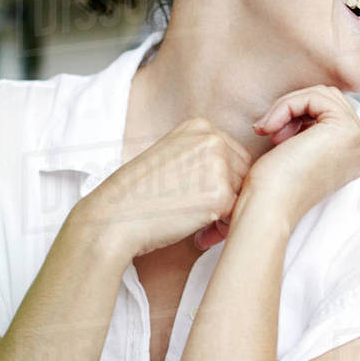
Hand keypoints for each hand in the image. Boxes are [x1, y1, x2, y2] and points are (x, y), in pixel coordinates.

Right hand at [84, 119, 250, 256]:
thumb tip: (236, 175)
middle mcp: (212, 138)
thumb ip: (201, 156)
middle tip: (207, 218)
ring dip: (229, 213)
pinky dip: (224, 228)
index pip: (235, 154)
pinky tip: (201, 234)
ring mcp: (219, 164)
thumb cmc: (138, 194)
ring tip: (202, 226)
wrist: (115, 217)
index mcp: (200, 126)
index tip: (205, 198)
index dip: (226, 181)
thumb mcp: (170, 156)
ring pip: (244, 193)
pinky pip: (238, 213)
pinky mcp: (221, 193)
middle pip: (245, 172)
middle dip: (231, 197)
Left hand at [244, 86, 359, 229]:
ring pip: (321, 95)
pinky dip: (286, 107)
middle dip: (295, 109)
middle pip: (329, 99)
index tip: (276, 136)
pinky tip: (271, 129)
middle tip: (270, 132)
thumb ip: (315, 126)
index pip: (332, 110)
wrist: (268, 206)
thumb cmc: (274, 183)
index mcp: (358, 153)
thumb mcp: (303, 147)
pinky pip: (313, 97)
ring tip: (271, 132)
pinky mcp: (346, 129)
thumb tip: (313, 99)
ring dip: (288, 108)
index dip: (301, 114)